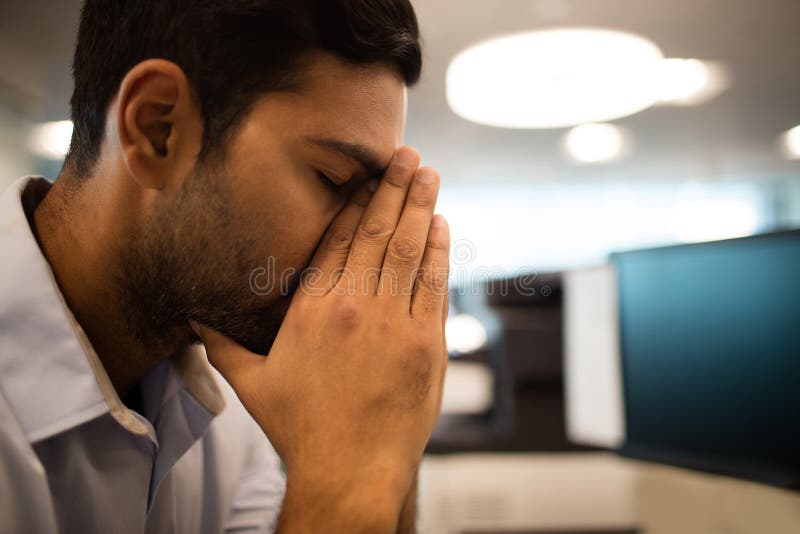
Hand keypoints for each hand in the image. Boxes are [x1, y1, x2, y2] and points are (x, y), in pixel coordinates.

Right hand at [193, 146, 449, 530]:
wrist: (348, 471)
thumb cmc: (299, 428)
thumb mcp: (251, 384)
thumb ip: (220, 346)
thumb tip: (192, 321)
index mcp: (312, 309)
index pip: (337, 239)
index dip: (354, 202)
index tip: (365, 175)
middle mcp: (354, 307)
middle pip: (376, 233)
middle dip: (393, 188)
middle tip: (406, 154)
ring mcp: (394, 323)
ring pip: (408, 251)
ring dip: (421, 208)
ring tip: (428, 174)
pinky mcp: (425, 344)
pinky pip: (433, 285)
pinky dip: (439, 252)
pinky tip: (442, 226)